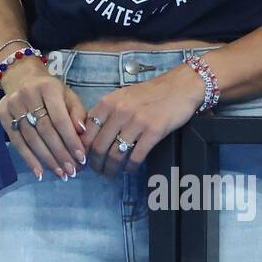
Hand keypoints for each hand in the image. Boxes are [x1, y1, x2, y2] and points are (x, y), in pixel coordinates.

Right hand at [0, 59, 86, 179]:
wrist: (23, 79)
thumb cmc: (52, 92)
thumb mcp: (69, 96)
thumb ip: (77, 113)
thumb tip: (82, 133)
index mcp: (47, 88)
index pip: (60, 119)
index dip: (71, 140)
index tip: (81, 158)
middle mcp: (27, 95)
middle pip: (45, 130)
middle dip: (60, 153)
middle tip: (72, 171)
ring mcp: (13, 105)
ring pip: (31, 138)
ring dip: (46, 159)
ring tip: (60, 173)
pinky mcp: (3, 115)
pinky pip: (16, 142)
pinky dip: (28, 159)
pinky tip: (39, 173)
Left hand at [82, 65, 204, 178]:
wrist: (179, 87)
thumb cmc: (149, 93)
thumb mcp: (121, 97)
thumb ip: (105, 113)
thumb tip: (89, 135)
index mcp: (108, 103)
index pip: (87, 132)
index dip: (83, 150)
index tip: (84, 159)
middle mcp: (119, 112)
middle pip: (99, 147)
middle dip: (96, 164)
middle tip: (98, 171)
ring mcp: (137, 122)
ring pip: (115, 155)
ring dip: (111, 169)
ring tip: (110, 174)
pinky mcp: (153, 132)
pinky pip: (136, 156)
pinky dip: (130, 167)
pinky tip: (129, 169)